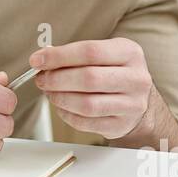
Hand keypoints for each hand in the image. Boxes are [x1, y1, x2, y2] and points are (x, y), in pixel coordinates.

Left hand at [30, 38, 165, 141]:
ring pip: (86, 104)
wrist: (140, 101)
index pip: (90, 51)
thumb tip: (43, 58)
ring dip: (60, 98)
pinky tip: (61, 106)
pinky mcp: (121, 125)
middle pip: (88, 78)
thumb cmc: (115, 73)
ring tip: (50, 93)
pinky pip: (86, 123)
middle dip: (57, 79)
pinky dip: (67, 115)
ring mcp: (131, 104)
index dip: (59, 56)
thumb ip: (76, 54)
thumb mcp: (105, 54)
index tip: (37, 60)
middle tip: (41, 79)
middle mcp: (135, 78)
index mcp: (130, 53)